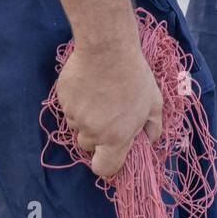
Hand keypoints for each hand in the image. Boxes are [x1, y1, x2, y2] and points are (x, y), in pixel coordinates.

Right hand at [55, 36, 162, 178]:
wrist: (108, 49)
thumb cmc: (135, 77)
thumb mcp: (154, 104)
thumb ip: (153, 129)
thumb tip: (148, 142)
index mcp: (116, 138)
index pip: (103, 169)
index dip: (106, 165)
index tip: (110, 155)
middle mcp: (93, 132)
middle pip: (88, 146)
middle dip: (97, 136)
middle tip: (109, 116)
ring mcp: (75, 116)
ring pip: (77, 127)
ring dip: (86, 119)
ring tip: (100, 97)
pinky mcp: (63, 100)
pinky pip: (68, 109)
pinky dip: (77, 103)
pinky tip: (89, 87)